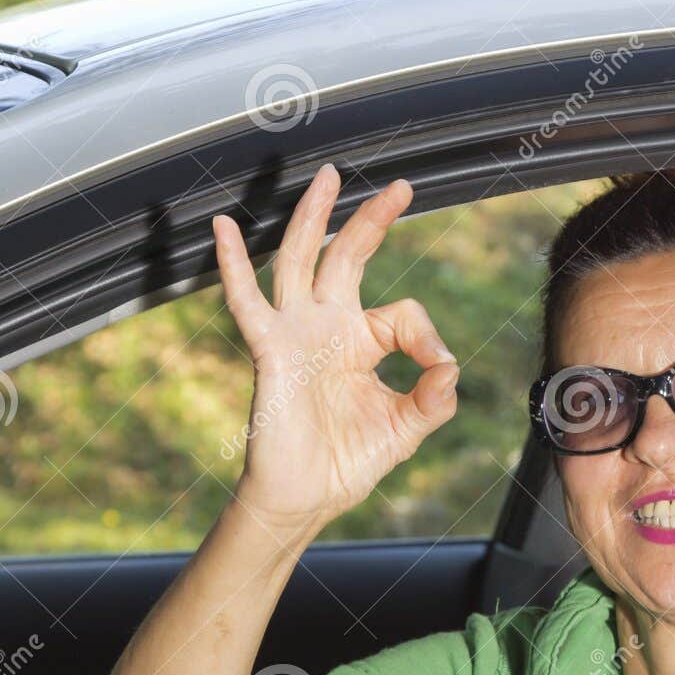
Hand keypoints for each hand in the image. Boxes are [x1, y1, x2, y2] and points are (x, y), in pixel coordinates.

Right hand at [213, 164, 459, 529]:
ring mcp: (297, 334)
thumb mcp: (406, 428)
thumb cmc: (347, 463)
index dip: (427, 337)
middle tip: (402, 187)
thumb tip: (449, 364)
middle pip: (347, 257)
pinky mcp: (271, 350)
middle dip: (372, 220)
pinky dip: (233, 264)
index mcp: (361, 343)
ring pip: (301, 260)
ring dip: (313, 217)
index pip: (402, 312)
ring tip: (328, 177)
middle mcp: (327, 328)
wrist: (304, 498)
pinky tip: (224, 229)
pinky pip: (246, 301)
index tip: (437, 369)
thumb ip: (434, 396)